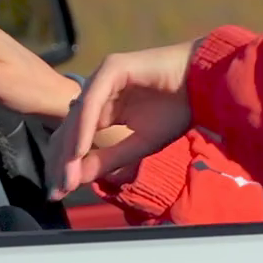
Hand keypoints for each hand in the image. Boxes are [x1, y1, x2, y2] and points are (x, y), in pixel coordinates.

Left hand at [47, 39, 199, 198]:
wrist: (205, 83)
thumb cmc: (178, 110)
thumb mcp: (139, 144)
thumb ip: (108, 158)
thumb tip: (76, 179)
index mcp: (105, 108)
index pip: (76, 137)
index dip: (67, 165)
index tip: (60, 193)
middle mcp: (99, 91)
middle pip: (70, 128)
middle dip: (62, 162)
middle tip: (57, 191)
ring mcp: (103, 78)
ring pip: (76, 117)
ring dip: (70, 150)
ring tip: (67, 178)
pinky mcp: (112, 69)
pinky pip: (92, 103)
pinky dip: (84, 129)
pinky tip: (80, 152)